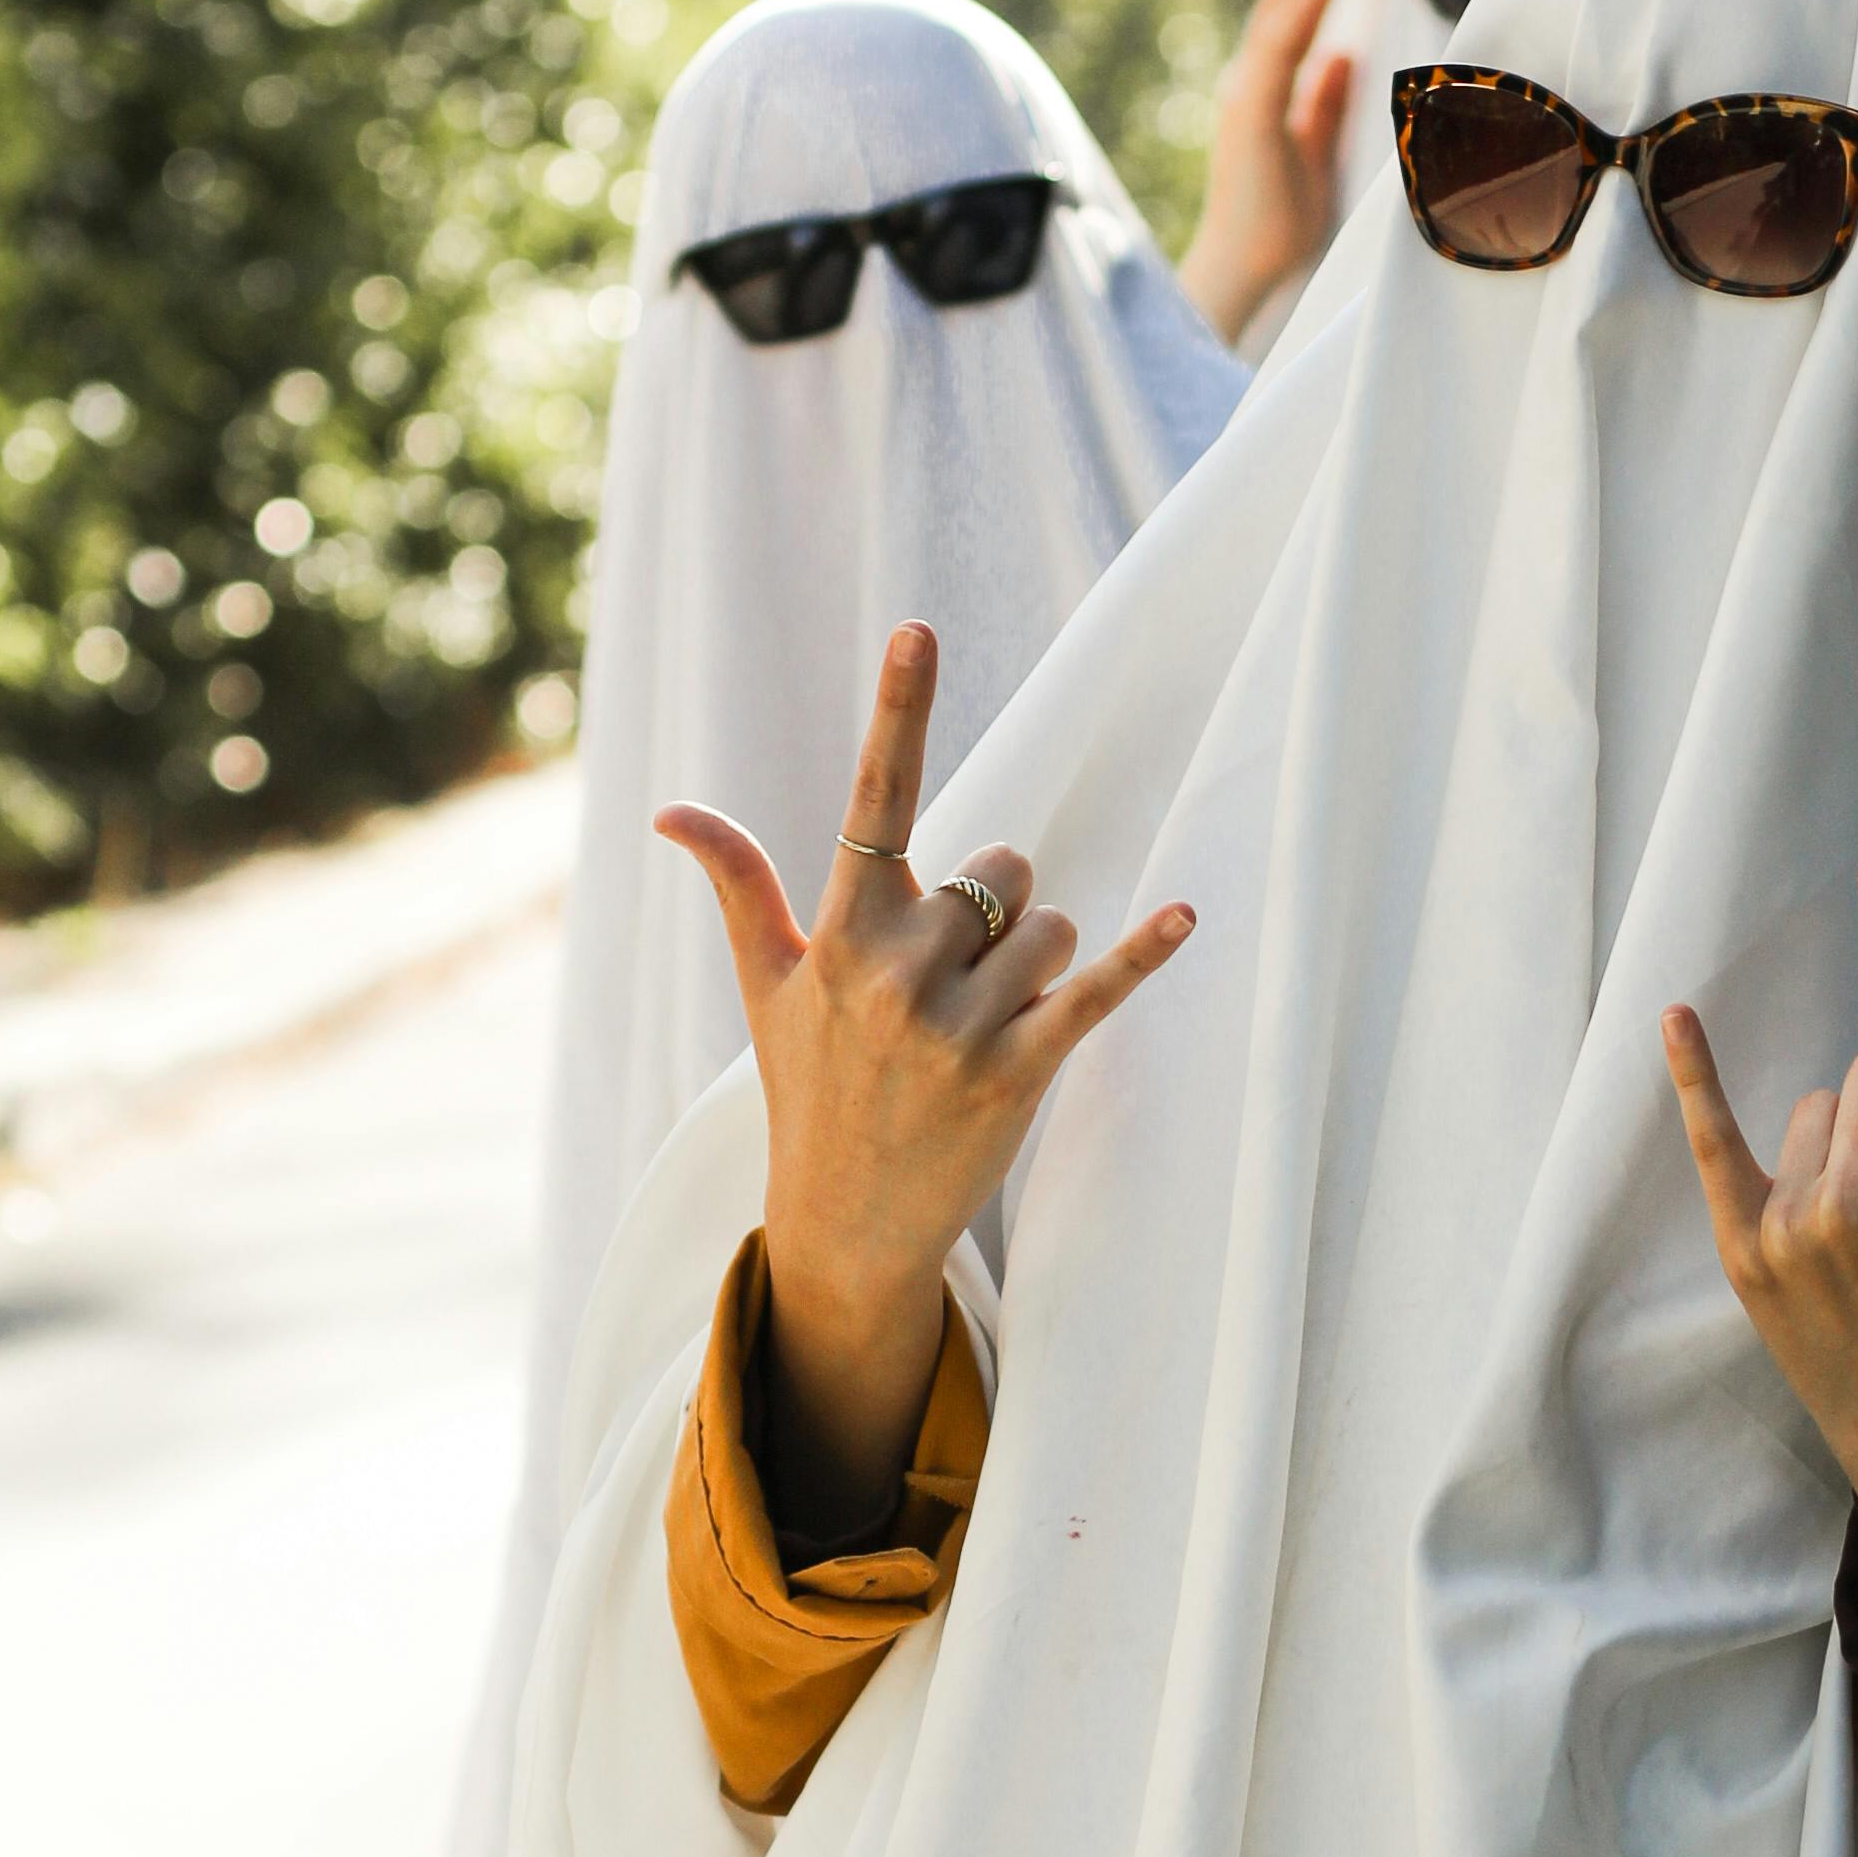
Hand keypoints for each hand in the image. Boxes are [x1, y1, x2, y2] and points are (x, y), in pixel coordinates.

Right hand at [656, 625, 1193, 1554]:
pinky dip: (1144, 954)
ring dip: (1038, 964)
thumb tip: (672, 810)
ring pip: (1053, 926)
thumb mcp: (769, 989)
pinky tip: (1186, 915)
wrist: (846, 1224)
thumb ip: (739, 889)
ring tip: (984, 1027)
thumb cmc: (811, 1093)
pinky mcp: (1019, 1071)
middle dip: (997, 912)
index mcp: (842, 934)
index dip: (899, 712)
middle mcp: (898, 969)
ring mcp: (960, 1023)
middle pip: (1004, 870)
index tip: (918, 631)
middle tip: (953, 985)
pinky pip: (1096, 992)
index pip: (873, 800)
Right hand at [1177, 0, 1361, 346]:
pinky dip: (1304, 0)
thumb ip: (1324, 101)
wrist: (1245, 270)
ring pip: (1282, 6)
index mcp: (1266, 87)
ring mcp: (1247, 89)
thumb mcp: (1315, 149)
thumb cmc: (1278, 224)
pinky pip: (1280, 43)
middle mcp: (1250, 78)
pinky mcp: (1251, 109)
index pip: (1297, 13)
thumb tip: (1344, 53)